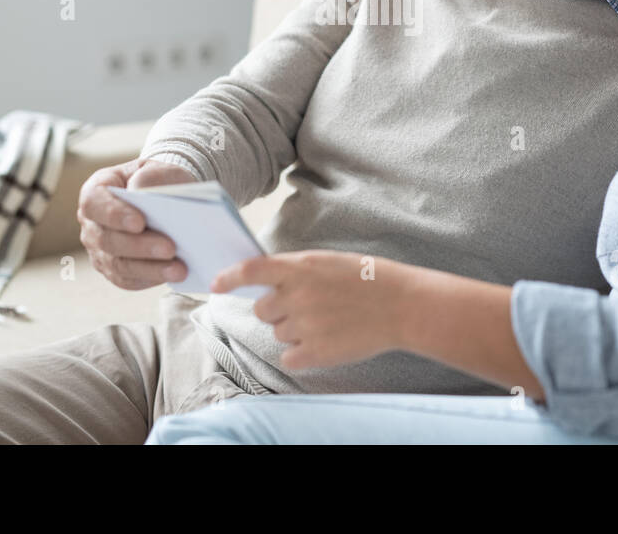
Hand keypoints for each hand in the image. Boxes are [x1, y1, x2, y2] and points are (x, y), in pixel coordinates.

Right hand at [77, 157, 196, 289]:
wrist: (164, 199)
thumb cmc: (158, 181)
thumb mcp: (158, 169)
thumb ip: (149, 176)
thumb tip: (140, 191)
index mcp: (96, 191)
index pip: (93, 204)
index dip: (114, 215)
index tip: (140, 222)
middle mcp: (92, 223)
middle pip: (107, 240)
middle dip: (140, 246)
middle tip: (170, 248)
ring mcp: (100, 249)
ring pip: (118, 265)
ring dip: (150, 268)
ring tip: (178, 269)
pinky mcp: (114, 269)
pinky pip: (128, 280)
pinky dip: (151, 278)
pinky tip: (173, 275)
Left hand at [212, 251, 412, 369]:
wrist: (402, 305)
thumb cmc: (368, 279)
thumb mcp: (328, 262)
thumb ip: (296, 271)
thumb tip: (267, 282)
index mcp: (300, 268)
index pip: (251, 270)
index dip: (229, 278)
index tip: (215, 285)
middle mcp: (297, 296)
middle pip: (263, 309)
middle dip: (278, 309)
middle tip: (308, 306)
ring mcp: (305, 326)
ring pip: (278, 332)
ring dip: (295, 329)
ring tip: (328, 321)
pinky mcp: (315, 353)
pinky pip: (289, 356)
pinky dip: (303, 352)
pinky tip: (326, 341)